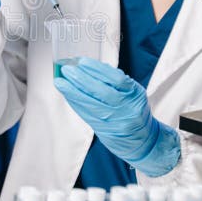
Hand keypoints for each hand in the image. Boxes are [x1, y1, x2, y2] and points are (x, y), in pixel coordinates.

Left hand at [54, 58, 180, 176]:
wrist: (142, 139)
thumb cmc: (133, 108)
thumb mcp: (132, 91)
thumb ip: (113, 80)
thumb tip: (88, 65)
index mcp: (134, 93)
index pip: (116, 78)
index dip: (97, 69)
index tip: (81, 61)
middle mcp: (126, 107)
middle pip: (101, 92)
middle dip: (81, 79)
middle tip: (66, 69)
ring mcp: (114, 120)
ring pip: (90, 104)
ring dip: (72, 92)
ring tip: (60, 82)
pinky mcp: (103, 130)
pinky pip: (85, 114)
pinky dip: (74, 102)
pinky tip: (66, 94)